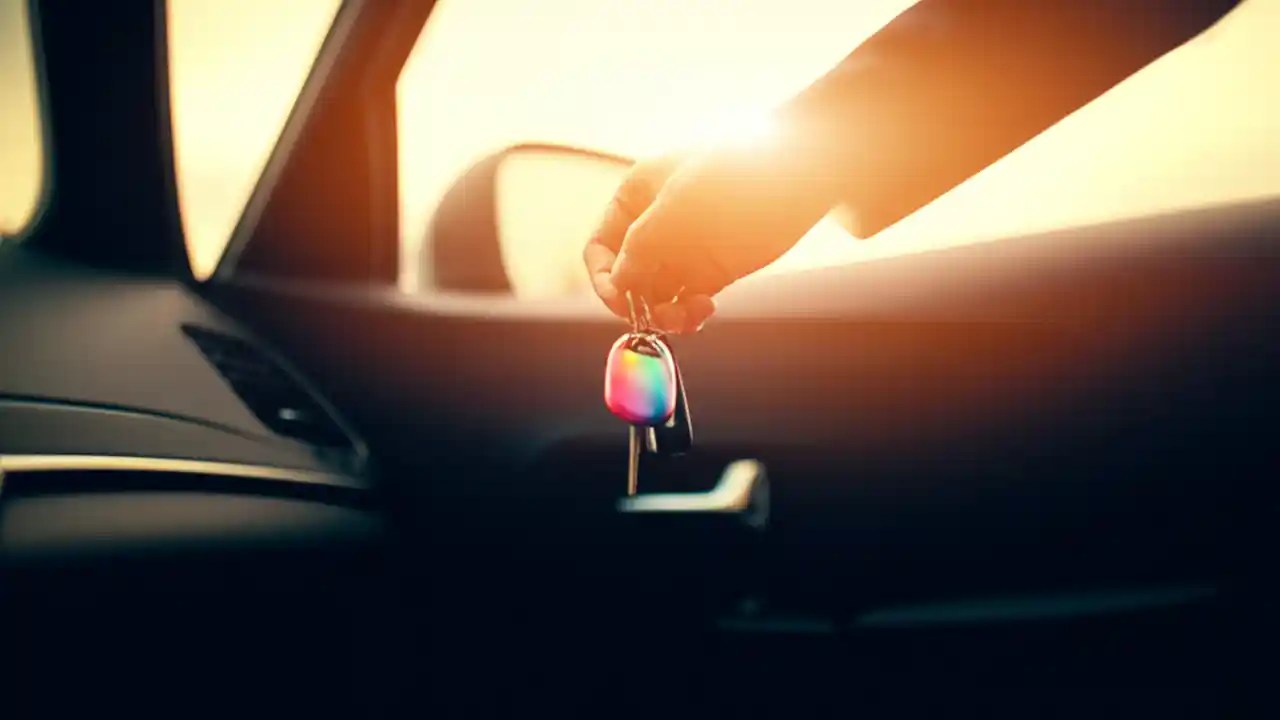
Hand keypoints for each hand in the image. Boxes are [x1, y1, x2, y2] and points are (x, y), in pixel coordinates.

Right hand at [583, 142, 841, 333]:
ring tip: (684, 318)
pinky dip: (686, 314)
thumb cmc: (734, 173)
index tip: (621, 301)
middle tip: (656, 317)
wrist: (798, 173)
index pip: (601, 248)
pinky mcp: (712, 271)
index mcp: (636, 198)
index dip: (605, 278)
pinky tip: (701, 311)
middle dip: (636, 301)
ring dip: (662, 313)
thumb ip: (641, 244)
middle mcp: (655, 227)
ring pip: (654, 295)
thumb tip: (619, 282)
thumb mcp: (676, 204)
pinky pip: (684, 302)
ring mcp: (684, 250)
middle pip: (626, 278)